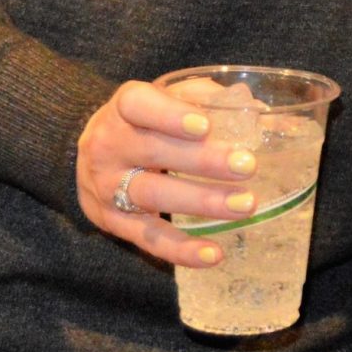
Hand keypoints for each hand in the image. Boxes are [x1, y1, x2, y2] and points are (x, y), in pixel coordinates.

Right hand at [76, 79, 258, 267]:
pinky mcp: (113, 223)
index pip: (138, 105)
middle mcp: (109, 145)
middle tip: (248, 166)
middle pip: (155, 152)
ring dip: (202, 202)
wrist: (93, 155)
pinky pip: (148, 239)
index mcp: (123, 107)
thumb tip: (257, 108)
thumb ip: (206, 97)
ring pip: (154, 196)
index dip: (170, 115)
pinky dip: (181, 249)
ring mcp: (107, 187)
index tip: (205, 126)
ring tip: (245, 205)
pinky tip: (214, 254)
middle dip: (204, 161)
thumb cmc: (145, 120)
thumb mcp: (165, 98)